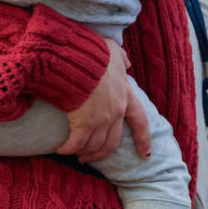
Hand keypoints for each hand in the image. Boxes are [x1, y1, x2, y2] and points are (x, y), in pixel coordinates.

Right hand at [56, 42, 151, 164]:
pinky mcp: (83, 122)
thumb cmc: (93, 51)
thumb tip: (127, 62)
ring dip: (84, 152)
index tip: (146, 155)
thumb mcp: (113, 51)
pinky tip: (61, 149)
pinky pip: (77, 142)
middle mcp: (116, 111)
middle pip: (112, 141)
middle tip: (89, 157)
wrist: (78, 57)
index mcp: (126, 96)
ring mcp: (101, 119)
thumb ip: (121, 58)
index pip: (140, 121)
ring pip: (95, 145)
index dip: (144, 139)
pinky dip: (69, 148)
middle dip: (101, 153)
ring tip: (74, 153)